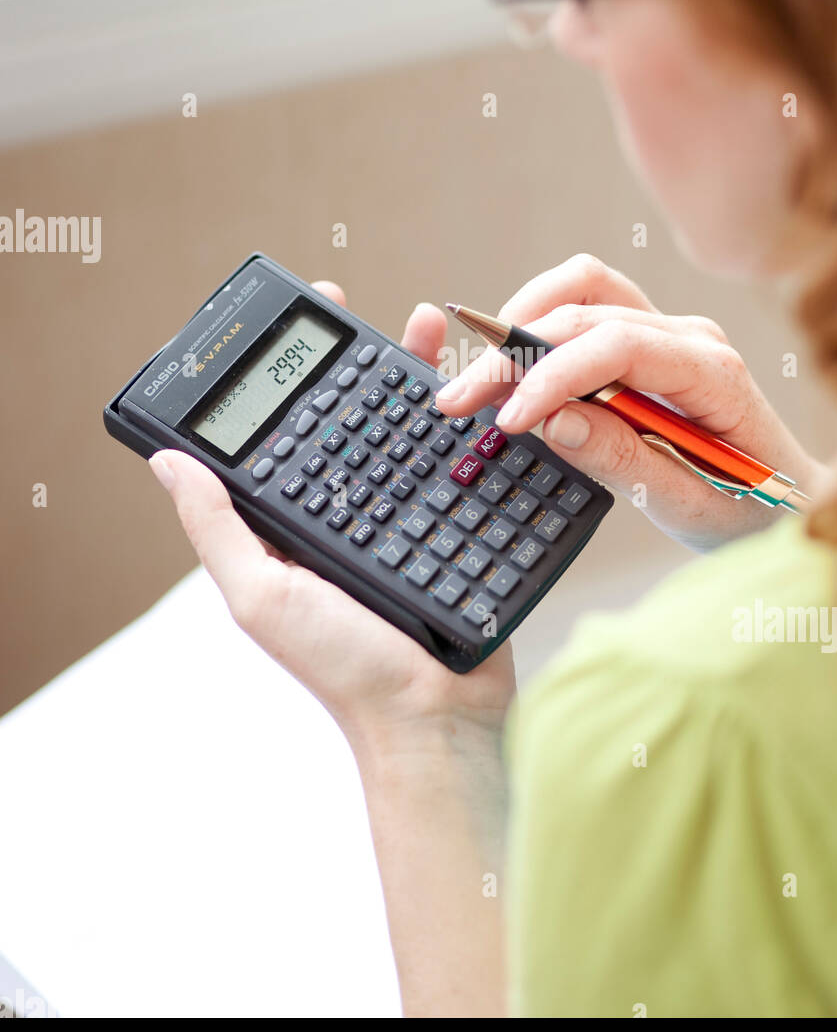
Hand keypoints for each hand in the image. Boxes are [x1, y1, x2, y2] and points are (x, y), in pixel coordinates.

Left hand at [148, 281, 515, 750]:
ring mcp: (403, 517)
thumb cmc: (342, 668)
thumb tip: (166, 461)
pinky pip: (457, 461)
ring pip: (407, 428)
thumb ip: (217, 528)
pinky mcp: (452, 526)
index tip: (289, 330)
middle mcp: (346, 514)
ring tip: (423, 327)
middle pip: (349, 418)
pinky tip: (475, 387)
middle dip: (354, 359)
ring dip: (414, 374)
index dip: (283, 379)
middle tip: (357, 313)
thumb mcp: (261, 594)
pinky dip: (465, 420)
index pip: (284, 436)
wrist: (438, 719)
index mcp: (293, 525)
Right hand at [435, 253, 829, 553]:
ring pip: (584, 286)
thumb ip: (624, 461)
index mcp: (713, 373)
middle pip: (587, 311)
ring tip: (480, 375)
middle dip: (513, 353)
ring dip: (524, 319)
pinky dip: (541, 323)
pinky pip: (588, 306)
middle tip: (457, 400)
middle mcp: (691, 337)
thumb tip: (554, 419)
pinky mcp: (651, 341)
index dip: (552, 376)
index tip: (507, 421)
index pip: (618, 346)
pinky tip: (514, 369)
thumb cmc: (753, 512)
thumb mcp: (691, 506)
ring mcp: (671, 332)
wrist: (795, 505)